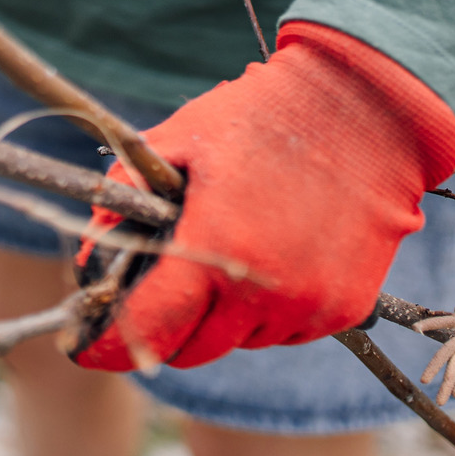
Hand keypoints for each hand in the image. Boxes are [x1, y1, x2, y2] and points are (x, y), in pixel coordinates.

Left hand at [71, 21, 454, 370]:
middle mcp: (263, 292)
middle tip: (160, 290)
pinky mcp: (346, 308)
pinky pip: (287, 331)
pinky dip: (267, 310)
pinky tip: (270, 257)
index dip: (109, 344)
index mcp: (214, 248)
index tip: (87, 347)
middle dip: (165, 327)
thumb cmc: (260, 116)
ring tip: (226, 252)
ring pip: (239, 341)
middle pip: (190, 349)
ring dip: (220, 316)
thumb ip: (123, 198)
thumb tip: (88, 257)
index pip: (147, 328)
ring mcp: (310, 306)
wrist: (367, 106)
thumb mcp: (178, 141)